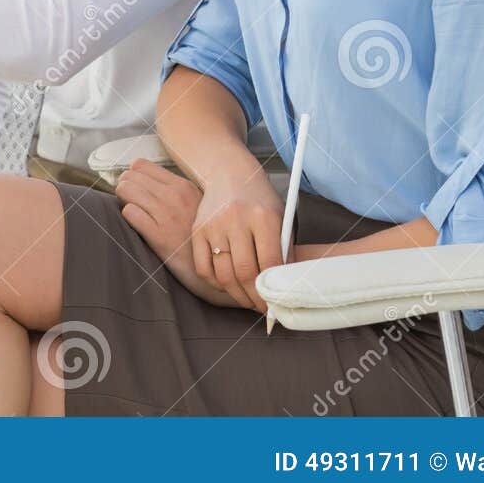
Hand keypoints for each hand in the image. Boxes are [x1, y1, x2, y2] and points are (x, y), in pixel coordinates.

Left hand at [117, 159, 210, 298]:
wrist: (220, 270)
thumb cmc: (202, 239)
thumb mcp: (196, 206)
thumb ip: (174, 191)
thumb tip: (142, 180)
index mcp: (183, 186)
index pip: (140, 165)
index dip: (132, 177)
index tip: (136, 190)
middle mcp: (175, 196)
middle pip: (129, 175)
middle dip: (125, 188)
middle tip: (132, 203)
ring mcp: (168, 215)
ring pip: (126, 189)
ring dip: (124, 201)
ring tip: (135, 213)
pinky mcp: (160, 236)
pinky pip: (130, 212)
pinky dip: (128, 216)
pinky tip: (138, 226)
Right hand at [189, 166, 283, 311]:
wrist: (229, 174)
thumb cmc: (259, 199)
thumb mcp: (280, 218)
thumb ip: (284, 251)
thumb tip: (286, 286)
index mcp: (263, 216)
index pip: (269, 262)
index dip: (273, 289)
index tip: (276, 303)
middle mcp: (236, 219)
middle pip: (245, 272)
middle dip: (255, 298)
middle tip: (261, 308)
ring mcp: (213, 224)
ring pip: (223, 274)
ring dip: (236, 295)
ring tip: (246, 300)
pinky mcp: (197, 229)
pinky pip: (203, 267)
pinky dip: (215, 283)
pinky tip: (227, 285)